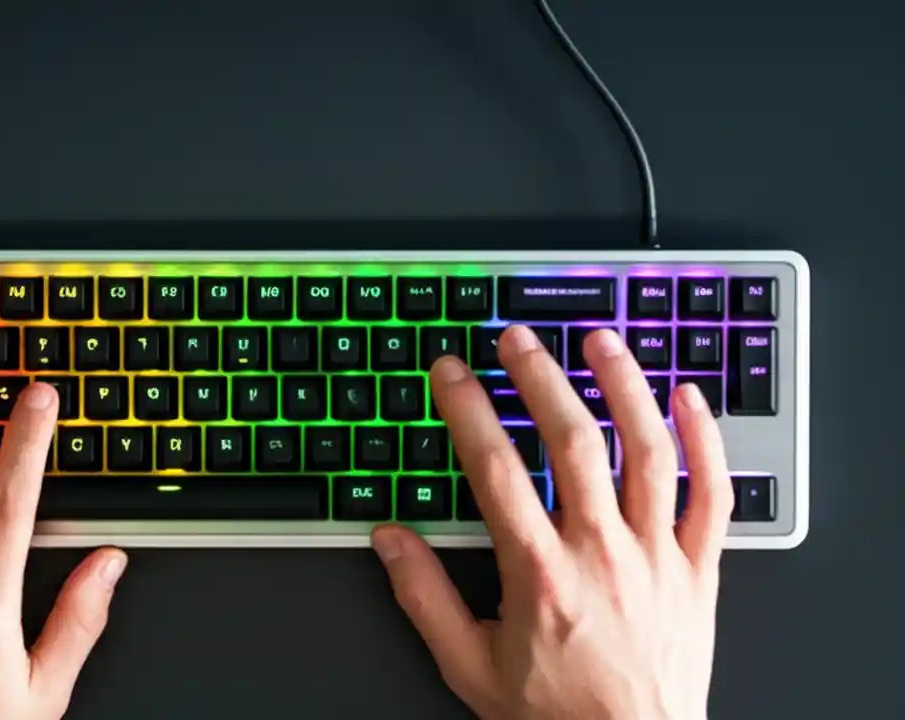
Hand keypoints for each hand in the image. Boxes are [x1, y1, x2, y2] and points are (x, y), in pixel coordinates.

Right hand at [373, 326, 732, 719]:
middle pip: (570, 442)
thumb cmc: (557, 715)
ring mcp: (657, 556)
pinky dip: (706, 439)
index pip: (494, 468)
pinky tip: (688, 396)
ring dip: (622, 386)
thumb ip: (425, 597)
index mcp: (541, 573)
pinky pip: (712, 493)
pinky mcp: (699, 569)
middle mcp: (601, 553)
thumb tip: (390, 540)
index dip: (467, 409)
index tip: (451, 372)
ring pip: (645, 451)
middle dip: (539, 377)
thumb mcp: (469, 665)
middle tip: (517, 338)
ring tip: (600, 342)